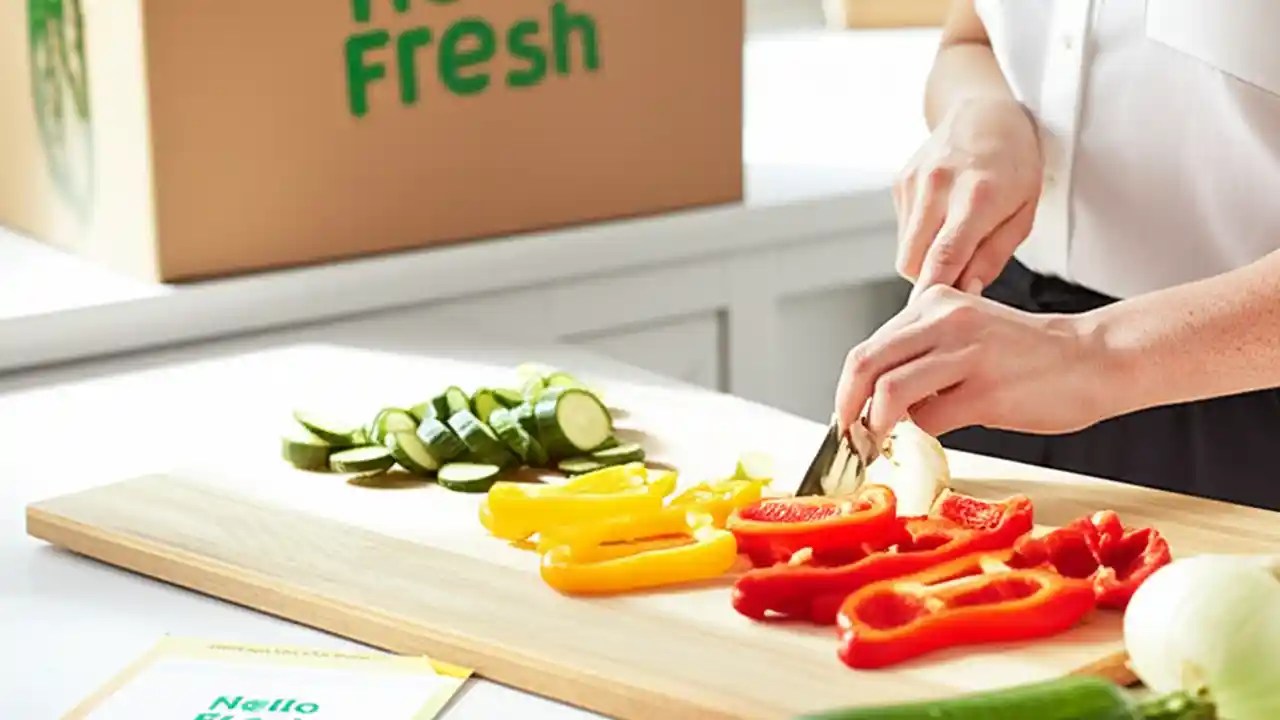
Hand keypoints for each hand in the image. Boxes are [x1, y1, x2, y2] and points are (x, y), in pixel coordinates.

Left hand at [835, 286, 1115, 440]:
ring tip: (882, 441)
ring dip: (876, 425)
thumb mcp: (965, 334)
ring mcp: (966, 354)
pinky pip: (929, 419)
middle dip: (847, 407)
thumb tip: (873, 398)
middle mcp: (946, 320)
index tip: (846, 415)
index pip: (869, 347)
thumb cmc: (1028, 355)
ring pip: (889, 391)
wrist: (1094, 359)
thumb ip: (921, 355)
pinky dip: (923, 432)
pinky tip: (942, 428)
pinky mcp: (986, 391)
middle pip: (865, 364)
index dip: (847, 388)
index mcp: (935, 302)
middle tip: (849, 435)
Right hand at [894, 97, 1042, 299]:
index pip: (946, 255)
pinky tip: (942, 219)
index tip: (931, 319)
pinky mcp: (899, 183)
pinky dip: (920, 238)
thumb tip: (963, 294)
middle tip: (955, 282)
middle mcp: (939, 185)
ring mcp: (914, 182)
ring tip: (955, 241)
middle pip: (914, 262)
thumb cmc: (1014, 165)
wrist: (983, 112)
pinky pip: (903, 231)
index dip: (935, 292)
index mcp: (978, 195)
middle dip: (929, 282)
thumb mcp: (1023, 214)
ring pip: (904, 252)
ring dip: (925, 261)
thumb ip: (991, 258)